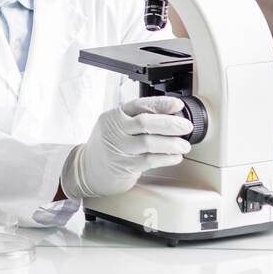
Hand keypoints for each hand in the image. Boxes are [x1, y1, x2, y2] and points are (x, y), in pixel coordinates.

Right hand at [60, 95, 192, 199]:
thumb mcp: (115, 126)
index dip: (160, 104)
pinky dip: (166, 158)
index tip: (177, 106)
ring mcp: (119, 148)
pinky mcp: (125, 166)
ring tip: (184, 145)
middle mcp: (115, 130)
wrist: (87, 169)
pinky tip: (175, 157)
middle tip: (185, 126)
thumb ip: (135, 120)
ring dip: (171, 143)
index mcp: (114, 116)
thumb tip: (169, 116)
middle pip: (144, 123)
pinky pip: (149, 160)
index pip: (139, 105)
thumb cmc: (106, 146)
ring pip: (148, 143)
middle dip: (169, 124)